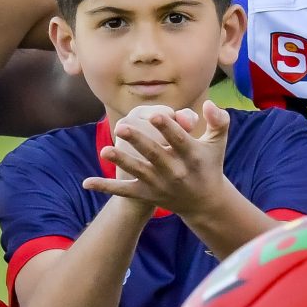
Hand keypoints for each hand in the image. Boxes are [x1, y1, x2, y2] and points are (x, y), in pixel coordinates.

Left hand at [86, 102, 230, 212]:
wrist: (205, 202)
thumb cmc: (210, 164)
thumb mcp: (218, 143)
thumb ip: (219, 121)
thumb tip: (209, 104)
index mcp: (193, 156)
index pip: (180, 140)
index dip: (168, 128)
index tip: (156, 116)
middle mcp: (176, 171)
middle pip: (155, 154)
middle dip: (139, 141)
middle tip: (122, 127)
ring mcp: (160, 185)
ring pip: (138, 172)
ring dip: (121, 162)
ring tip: (105, 151)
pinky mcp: (147, 195)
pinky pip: (125, 191)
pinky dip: (106, 188)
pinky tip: (87, 183)